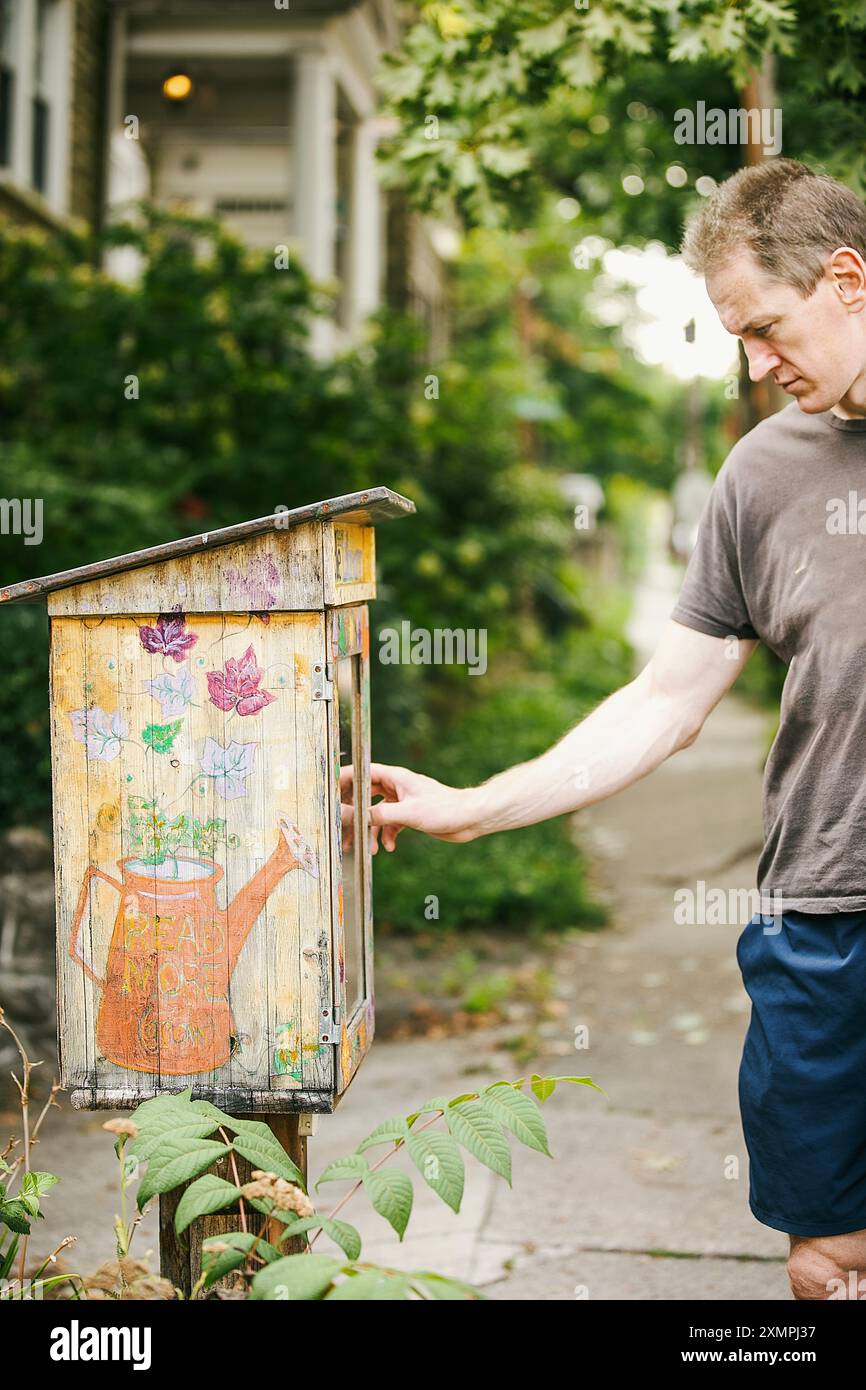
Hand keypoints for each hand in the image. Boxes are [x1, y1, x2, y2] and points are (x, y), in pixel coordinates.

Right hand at [339, 763, 477, 854]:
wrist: (470, 819)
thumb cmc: (444, 808)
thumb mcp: (407, 813)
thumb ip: (377, 815)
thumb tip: (352, 817)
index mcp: (395, 777)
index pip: (361, 773)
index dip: (343, 781)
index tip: (327, 792)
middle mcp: (396, 787)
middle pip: (364, 796)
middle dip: (352, 814)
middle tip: (340, 828)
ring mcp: (402, 802)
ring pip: (376, 814)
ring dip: (368, 831)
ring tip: (363, 849)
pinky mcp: (410, 816)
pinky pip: (389, 825)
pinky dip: (386, 836)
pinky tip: (389, 848)